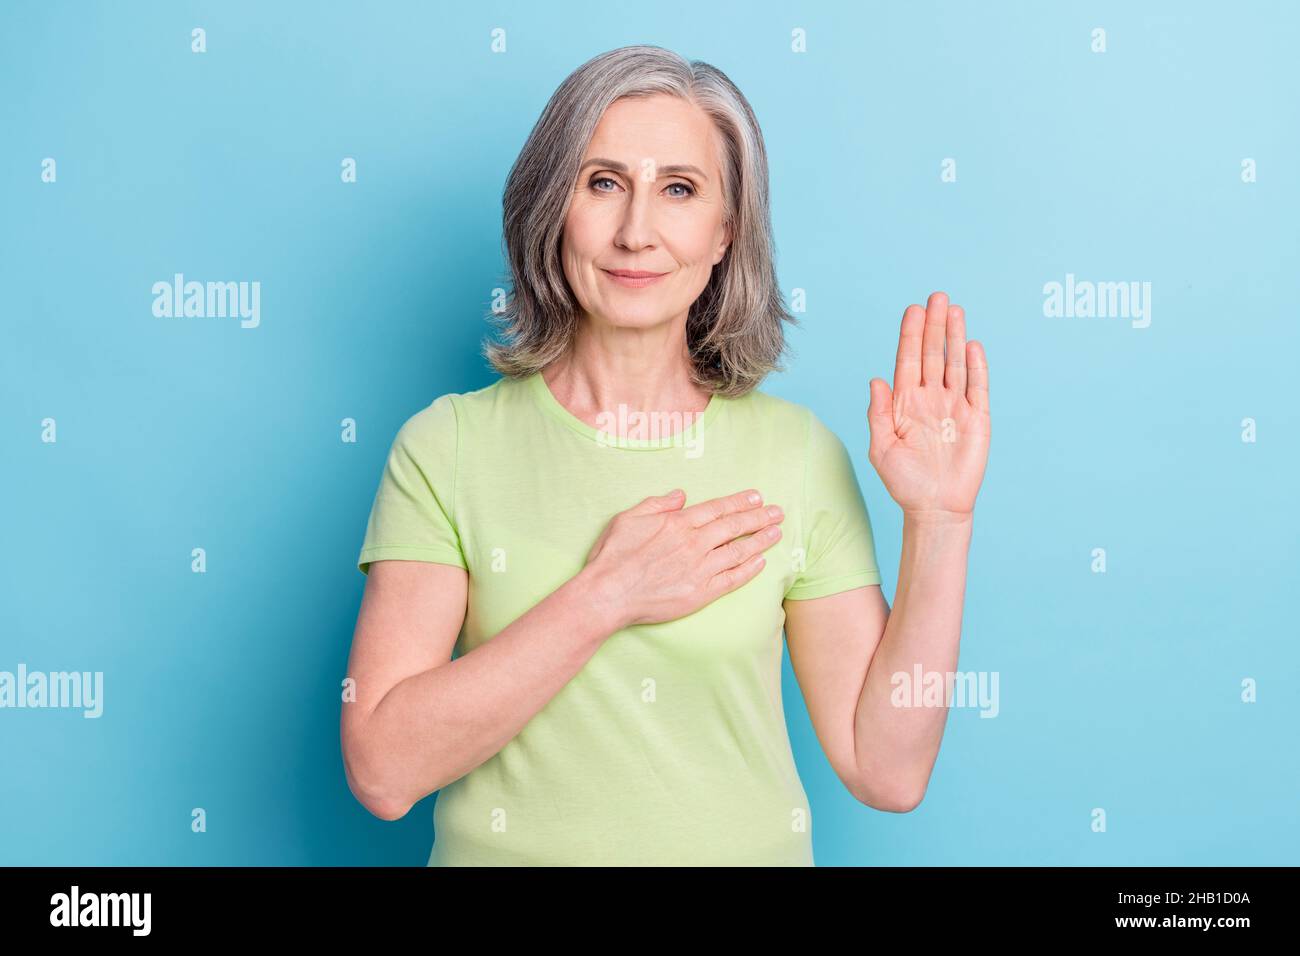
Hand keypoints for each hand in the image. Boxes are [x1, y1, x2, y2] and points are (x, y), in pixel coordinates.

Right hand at [579, 489, 785, 629]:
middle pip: (733, 527)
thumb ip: (656, 504)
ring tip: (777, 533)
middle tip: (778, 512)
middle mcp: (693, 544)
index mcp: (678, 523)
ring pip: (738, 551)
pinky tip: (761, 563)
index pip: (717, 509)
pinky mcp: (700, 593)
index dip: (740, 502)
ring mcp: (699, 569)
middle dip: (759, 518)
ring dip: (760, 541)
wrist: (608, 594)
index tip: (757, 498)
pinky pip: (731, 580)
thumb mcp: (628, 518)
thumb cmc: (614, 556)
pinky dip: (748, 570)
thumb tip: (681, 495)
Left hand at [867, 291, 989, 518]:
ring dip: (954, 337)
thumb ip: (878, 413)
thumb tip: (876, 380)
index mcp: (905, 403)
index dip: (910, 335)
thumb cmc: (904, 481)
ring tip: (954, 310)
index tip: (912, 310)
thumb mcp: (881, 448)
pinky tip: (971, 344)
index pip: (908, 361)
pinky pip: (977, 387)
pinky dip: (975, 366)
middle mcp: (930, 399)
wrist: (934, 508)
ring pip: (955, 364)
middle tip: (936, 297)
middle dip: (933, 326)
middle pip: (933, 355)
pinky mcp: (977, 419)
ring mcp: (955, 407)